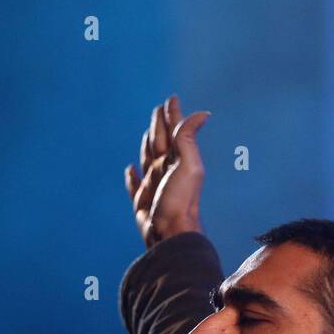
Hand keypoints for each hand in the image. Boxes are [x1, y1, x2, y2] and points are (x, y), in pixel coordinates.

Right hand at [124, 94, 210, 247]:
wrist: (171, 235)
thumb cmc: (180, 201)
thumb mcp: (188, 165)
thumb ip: (189, 138)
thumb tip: (203, 113)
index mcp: (176, 161)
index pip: (173, 131)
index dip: (172, 115)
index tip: (171, 98)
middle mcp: (165, 171)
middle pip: (160, 142)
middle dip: (159, 125)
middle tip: (158, 109)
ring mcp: (153, 186)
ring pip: (147, 159)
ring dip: (147, 145)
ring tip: (148, 134)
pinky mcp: (142, 202)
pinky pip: (134, 185)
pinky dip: (131, 177)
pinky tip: (130, 170)